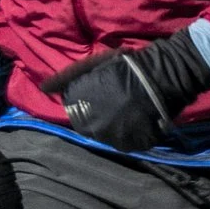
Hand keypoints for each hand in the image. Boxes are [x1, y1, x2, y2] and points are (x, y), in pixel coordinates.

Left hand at [41, 29, 209, 151]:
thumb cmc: (128, 66)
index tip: (101, 96)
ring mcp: (116, 137)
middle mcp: (95, 125)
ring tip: (128, 113)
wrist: (166, 74)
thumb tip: (43, 88)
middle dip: (99, 118)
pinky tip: (138, 121)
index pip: (74, 113)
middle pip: (89, 128)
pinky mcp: (136, 144)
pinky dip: (131, 135)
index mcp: (83, 107)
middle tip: (117, 105)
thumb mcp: (94, 64)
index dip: (86, 105)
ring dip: (114, 128)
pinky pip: (127, 144)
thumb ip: (68, 77)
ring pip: (107, 138)